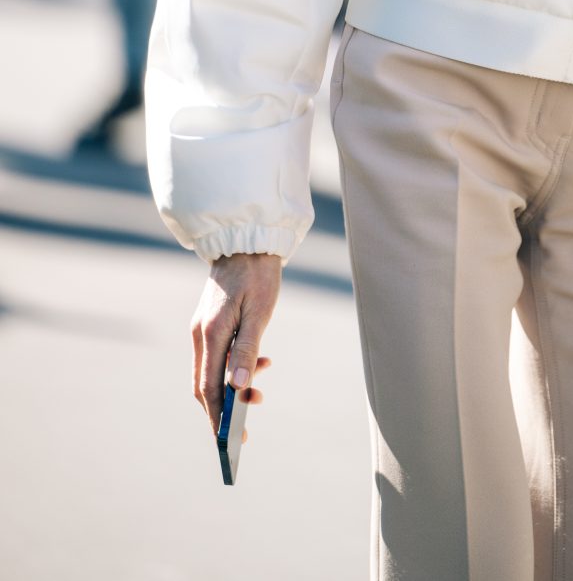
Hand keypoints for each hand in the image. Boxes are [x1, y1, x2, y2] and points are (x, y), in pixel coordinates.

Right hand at [191, 252, 282, 438]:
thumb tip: (238, 386)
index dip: (218, 417)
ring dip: (231, 389)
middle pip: (204, 386)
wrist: (247, 242)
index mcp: (210, 334)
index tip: (232, 441)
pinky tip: (260, 363)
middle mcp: (201, 334)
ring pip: (210, 373)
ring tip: (260, 391)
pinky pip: (216, 356)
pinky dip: (233, 368)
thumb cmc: (257, 275)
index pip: (208, 387)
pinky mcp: (210, 323)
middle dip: (222, 411)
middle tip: (246, 430)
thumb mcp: (259, 312)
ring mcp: (202, 329)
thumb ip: (248, 349)